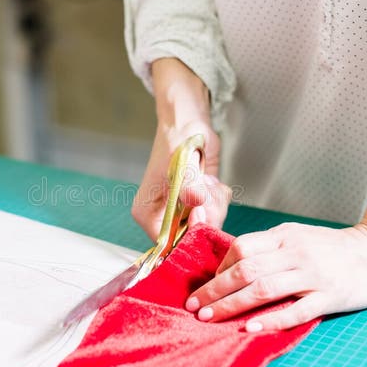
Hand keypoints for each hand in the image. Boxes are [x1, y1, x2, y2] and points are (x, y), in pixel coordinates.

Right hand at [132, 120, 230, 239]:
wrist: (189, 121)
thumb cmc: (177, 138)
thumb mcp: (183, 162)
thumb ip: (189, 186)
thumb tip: (195, 203)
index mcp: (148, 214)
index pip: (168, 244)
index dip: (189, 232)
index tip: (200, 209)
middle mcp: (164, 218)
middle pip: (192, 237)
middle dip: (206, 214)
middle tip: (205, 186)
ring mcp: (183, 212)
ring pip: (208, 226)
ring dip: (214, 203)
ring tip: (205, 179)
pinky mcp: (198, 205)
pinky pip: (216, 215)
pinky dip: (219, 198)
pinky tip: (210, 180)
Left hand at [185, 220, 366, 331]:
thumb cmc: (332, 249)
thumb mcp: (298, 237)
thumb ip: (269, 249)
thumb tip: (230, 269)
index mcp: (285, 235)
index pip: (242, 247)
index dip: (219, 268)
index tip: (206, 287)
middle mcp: (295, 252)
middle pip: (246, 270)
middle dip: (214, 290)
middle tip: (193, 308)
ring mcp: (313, 275)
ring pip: (264, 288)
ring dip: (231, 305)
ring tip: (209, 319)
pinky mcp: (330, 296)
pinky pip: (296, 309)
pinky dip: (271, 318)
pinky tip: (250, 327)